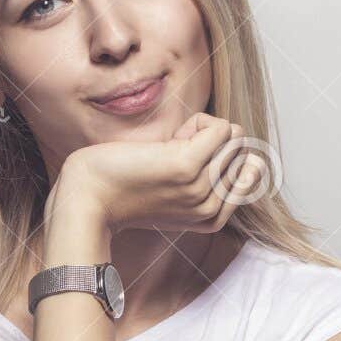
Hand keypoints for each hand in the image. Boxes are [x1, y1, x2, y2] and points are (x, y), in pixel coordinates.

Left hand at [52, 113, 269, 233]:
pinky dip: (202, 121)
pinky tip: (175, 136)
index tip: (191, 164)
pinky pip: (221, 128)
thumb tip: (237, 133)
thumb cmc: (126, 186)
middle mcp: (210, 208)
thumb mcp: (174, 189)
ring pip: (235, 138)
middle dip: (214, 142)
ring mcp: (200, 190)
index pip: (252, 172)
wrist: (89, 196)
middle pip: (243, 151)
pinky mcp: (187, 167)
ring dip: (205, 130)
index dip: (222, 157)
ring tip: (173, 144)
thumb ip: (207, 173)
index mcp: (211, 218)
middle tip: (175, 151)